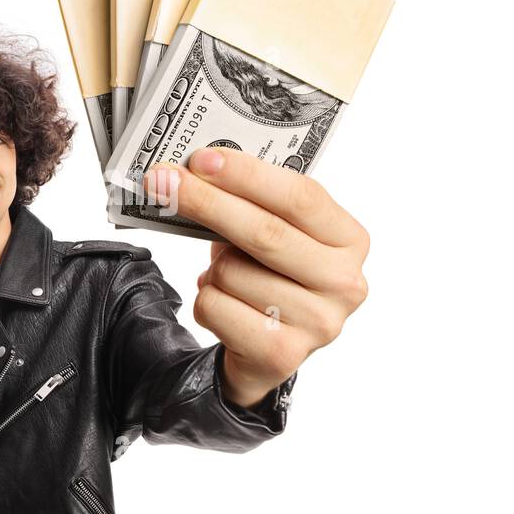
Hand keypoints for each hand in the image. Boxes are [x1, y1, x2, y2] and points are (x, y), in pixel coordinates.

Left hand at [142, 147, 369, 408]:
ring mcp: (319, 323)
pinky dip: (206, 300)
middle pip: (266, 232)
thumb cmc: (270, 275)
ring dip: (213, 269)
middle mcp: (345, 282)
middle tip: (163, 182)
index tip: (202, 159)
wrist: (268, 350)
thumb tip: (194, 175)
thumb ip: (252, 203)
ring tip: (227, 278)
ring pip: (232, 272)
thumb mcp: (275, 232)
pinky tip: (225, 306)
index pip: (301, 197)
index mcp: (349, 240)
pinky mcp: (283, 355)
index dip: (248, 175)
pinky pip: (215, 307)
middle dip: (207, 202)